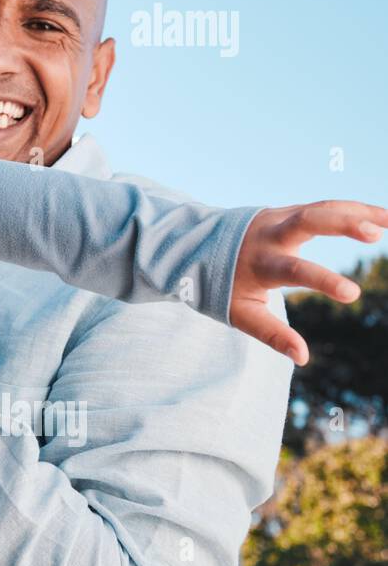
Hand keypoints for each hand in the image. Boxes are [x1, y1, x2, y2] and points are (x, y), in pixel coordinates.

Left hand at [231, 200, 387, 364]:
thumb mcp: (240, 313)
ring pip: (321, 207)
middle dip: (340, 224)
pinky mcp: (288, 211)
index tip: (352, 294)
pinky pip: (325, 206)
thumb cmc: (221, 286)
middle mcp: (269, 235)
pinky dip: (354, 209)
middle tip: (374, 233)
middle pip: (306, 221)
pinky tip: (383, 217)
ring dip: (357, 212)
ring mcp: (279, 218)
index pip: (294, 271)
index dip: (322, 281)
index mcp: (259, 263)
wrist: (196, 247)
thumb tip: (302, 358)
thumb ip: (271, 334)